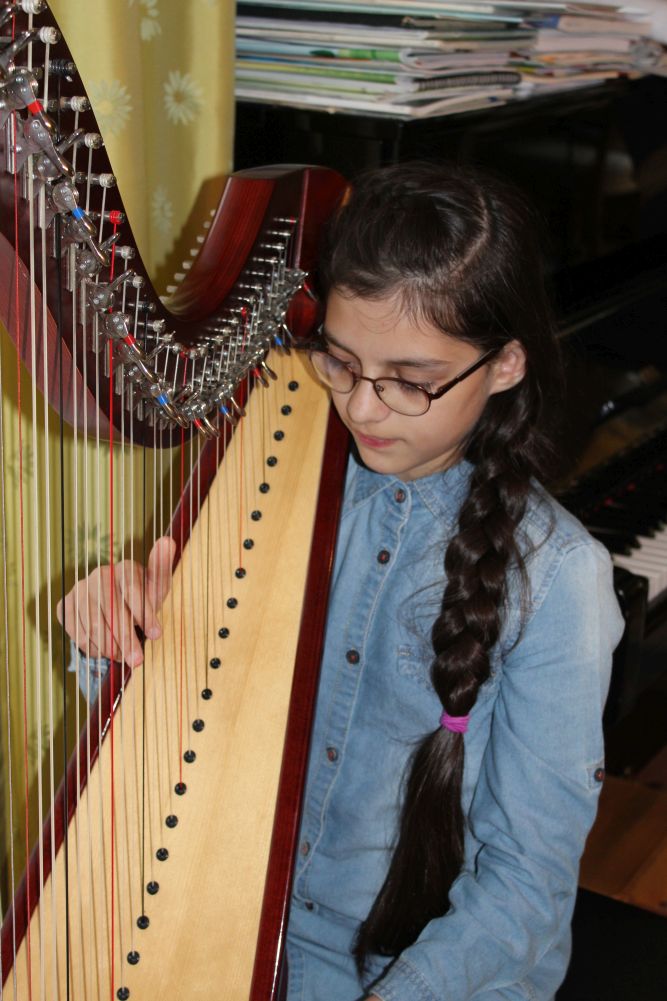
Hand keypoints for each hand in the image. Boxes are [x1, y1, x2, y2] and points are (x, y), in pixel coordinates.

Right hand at [56, 536, 175, 666]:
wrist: (115, 607)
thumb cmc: (142, 598)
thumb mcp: (157, 587)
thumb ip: (162, 569)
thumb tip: (168, 541)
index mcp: (125, 569)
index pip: (133, 590)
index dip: (145, 614)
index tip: (157, 635)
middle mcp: (99, 575)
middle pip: (112, 611)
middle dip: (127, 639)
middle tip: (138, 661)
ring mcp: (80, 590)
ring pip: (93, 625)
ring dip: (110, 646)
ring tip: (124, 658)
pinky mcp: (65, 606)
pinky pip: (76, 631)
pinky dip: (92, 646)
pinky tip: (105, 651)